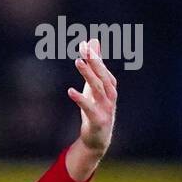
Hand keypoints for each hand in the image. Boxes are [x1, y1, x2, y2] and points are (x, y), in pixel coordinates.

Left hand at [65, 39, 116, 180]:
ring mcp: (106, 109)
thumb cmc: (96, 109)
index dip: (95, 57)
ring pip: (98, 88)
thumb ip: (94, 65)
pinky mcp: (98, 121)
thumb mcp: (93, 86)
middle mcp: (110, 96)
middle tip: (84, 48)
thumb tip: (92, 41)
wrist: (97, 139)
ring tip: (78, 62)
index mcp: (110, 87)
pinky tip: (70, 91)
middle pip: (102, 75)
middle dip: (94, 61)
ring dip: (88, 74)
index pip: (102, 69)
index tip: (85, 44)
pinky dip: (80, 99)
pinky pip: (89, 108)